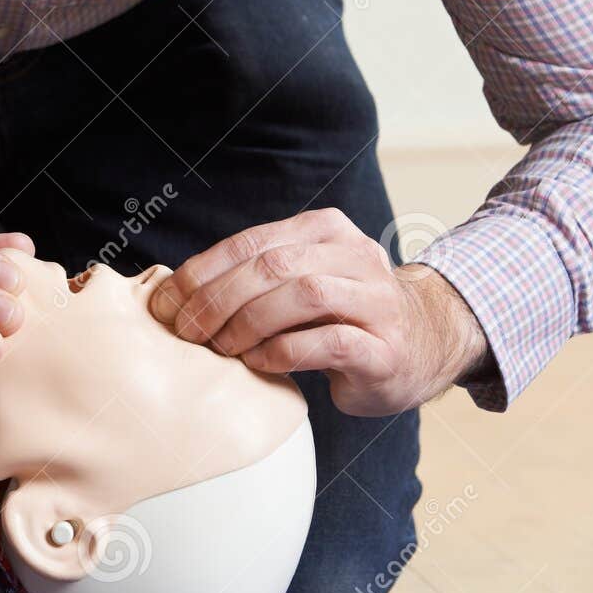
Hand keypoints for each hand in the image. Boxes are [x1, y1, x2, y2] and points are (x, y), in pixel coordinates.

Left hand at [147, 207, 490, 415]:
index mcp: (326, 230)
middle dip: (217, 299)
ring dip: (248, 323)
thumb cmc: (342, 314)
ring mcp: (377, 300)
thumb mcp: (302, 278)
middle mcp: (356, 256)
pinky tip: (258, 362)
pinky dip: (282, 352)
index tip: (168, 302)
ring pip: (303, 295)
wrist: (424, 345)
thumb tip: (175, 292)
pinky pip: (328, 342)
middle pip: (273, 266)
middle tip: (185, 330)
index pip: (252, 242)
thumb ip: (256, 276)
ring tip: (220, 348)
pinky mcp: (386, 348)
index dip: (203, 271)